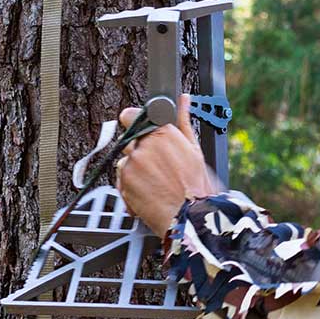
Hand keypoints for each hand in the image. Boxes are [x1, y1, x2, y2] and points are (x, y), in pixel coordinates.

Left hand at [115, 92, 219, 233]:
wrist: (191, 218)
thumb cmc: (197, 187)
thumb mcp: (195, 149)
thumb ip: (183, 121)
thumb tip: (183, 100)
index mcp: (161, 133)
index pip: (130, 115)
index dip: (134, 122)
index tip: (139, 128)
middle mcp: (143, 146)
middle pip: (129, 141)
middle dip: (139, 151)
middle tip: (157, 166)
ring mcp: (131, 166)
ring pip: (125, 162)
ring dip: (136, 170)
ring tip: (156, 183)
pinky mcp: (124, 184)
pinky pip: (122, 181)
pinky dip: (132, 187)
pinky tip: (150, 192)